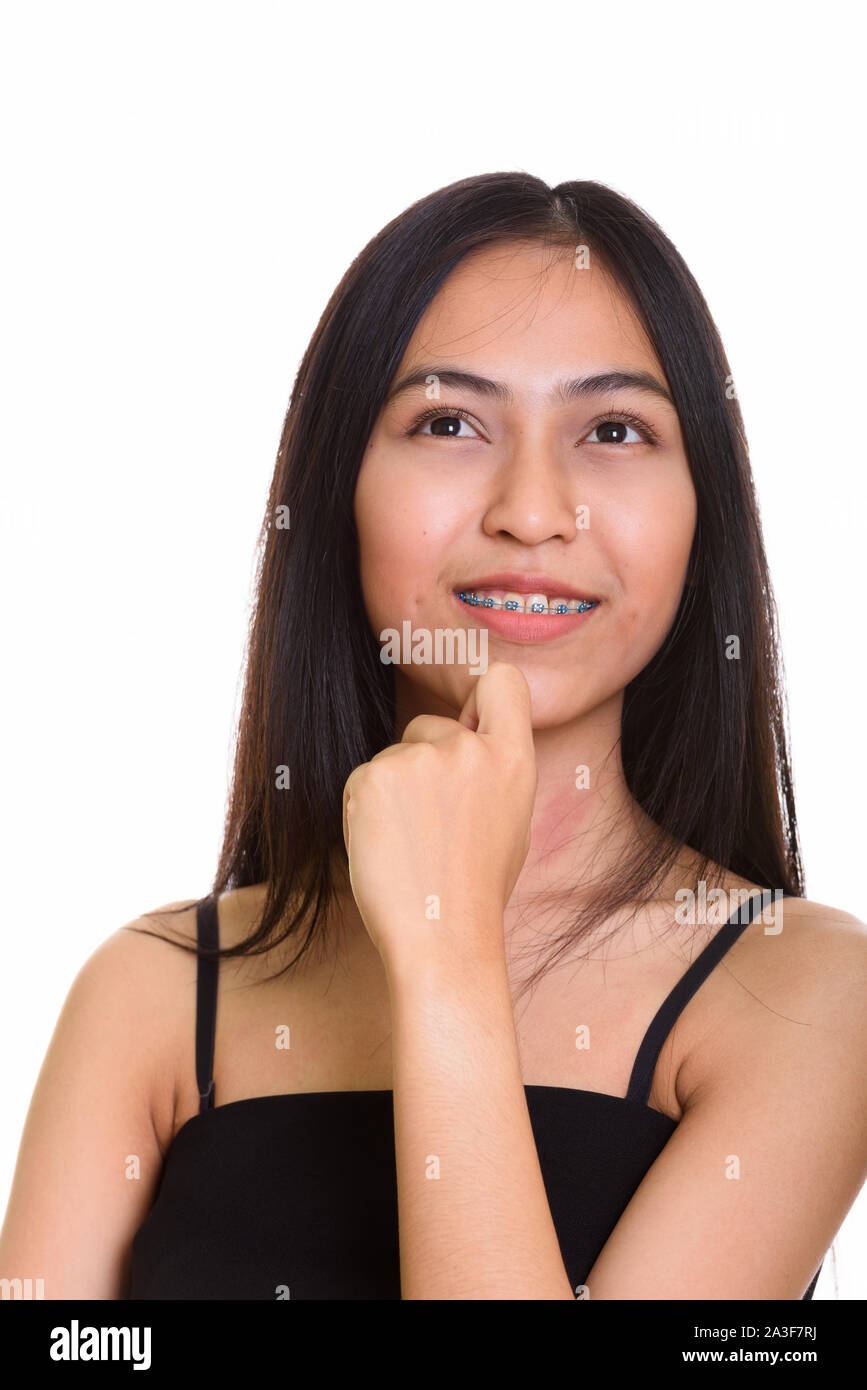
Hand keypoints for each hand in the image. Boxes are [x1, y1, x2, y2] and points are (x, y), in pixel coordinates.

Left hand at [341, 662, 537, 972]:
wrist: (442, 936)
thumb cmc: (476, 888)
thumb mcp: (511, 818)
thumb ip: (493, 769)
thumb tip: (467, 734)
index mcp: (513, 759)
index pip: (503, 682)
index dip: (481, 697)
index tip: (468, 722)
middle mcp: (469, 749)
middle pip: (431, 725)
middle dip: (422, 761)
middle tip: (430, 825)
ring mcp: (420, 760)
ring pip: (392, 757)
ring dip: (392, 791)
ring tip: (410, 845)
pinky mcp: (375, 777)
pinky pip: (363, 780)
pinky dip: (366, 810)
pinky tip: (386, 847)